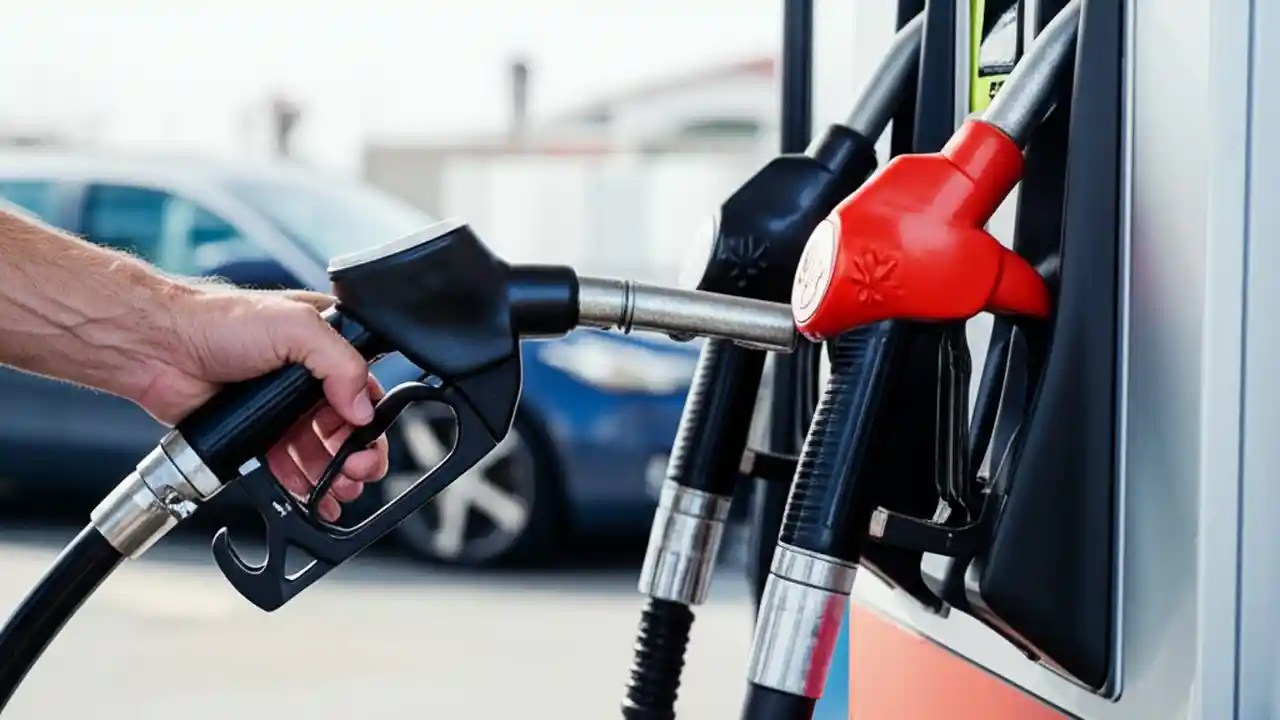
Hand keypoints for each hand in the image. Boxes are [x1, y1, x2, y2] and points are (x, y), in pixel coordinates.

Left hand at [139, 288, 387, 521]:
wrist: (161, 347)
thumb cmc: (218, 320)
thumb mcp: (296, 326)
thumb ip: (340, 362)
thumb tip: (362, 406)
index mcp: (325, 346)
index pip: (364, 388)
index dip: (369, 417)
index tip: (364, 437)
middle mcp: (307, 378)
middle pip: (347, 427)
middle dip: (357, 454)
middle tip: (356, 470)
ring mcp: (282, 408)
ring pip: (320, 452)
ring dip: (333, 474)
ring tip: (337, 489)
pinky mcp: (257, 434)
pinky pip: (286, 466)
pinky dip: (302, 484)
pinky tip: (312, 496)